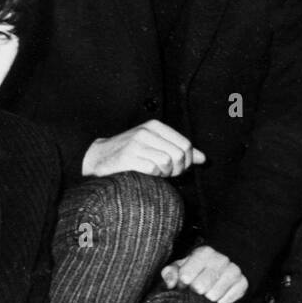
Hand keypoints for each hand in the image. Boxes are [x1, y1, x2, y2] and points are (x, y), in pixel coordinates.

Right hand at [81, 121, 205, 177]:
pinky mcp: (127, 157)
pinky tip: (145, 175)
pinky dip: (152, 176)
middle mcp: (146, 131)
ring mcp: (136, 143)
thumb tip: (203, 159)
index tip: (177, 168)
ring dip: (164, 174)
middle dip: (177, 170)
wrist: (98, 158)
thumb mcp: (156, 146)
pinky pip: (152, 169)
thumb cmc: (132, 154)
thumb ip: (180, 150)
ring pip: (167, 162)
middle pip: (179, 155)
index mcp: (155, 126)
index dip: (186, 161)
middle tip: (166, 173)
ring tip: (154, 173)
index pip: (186, 145)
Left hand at [161, 245, 247, 302]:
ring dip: (208, 297)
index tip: (185, 283)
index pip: (185, 276)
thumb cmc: (200, 265)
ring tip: (209, 290)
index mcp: (204, 252)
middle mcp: (221, 260)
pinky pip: (225, 302)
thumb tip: (170, 284)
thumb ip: (171, 272)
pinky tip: (220, 293)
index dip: (182, 283)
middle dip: (196, 292)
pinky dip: (221, 301)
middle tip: (198, 289)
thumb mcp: (184, 264)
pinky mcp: (244, 283)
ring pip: (213, 296)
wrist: (233, 260)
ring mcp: (234, 271)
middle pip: (200, 288)